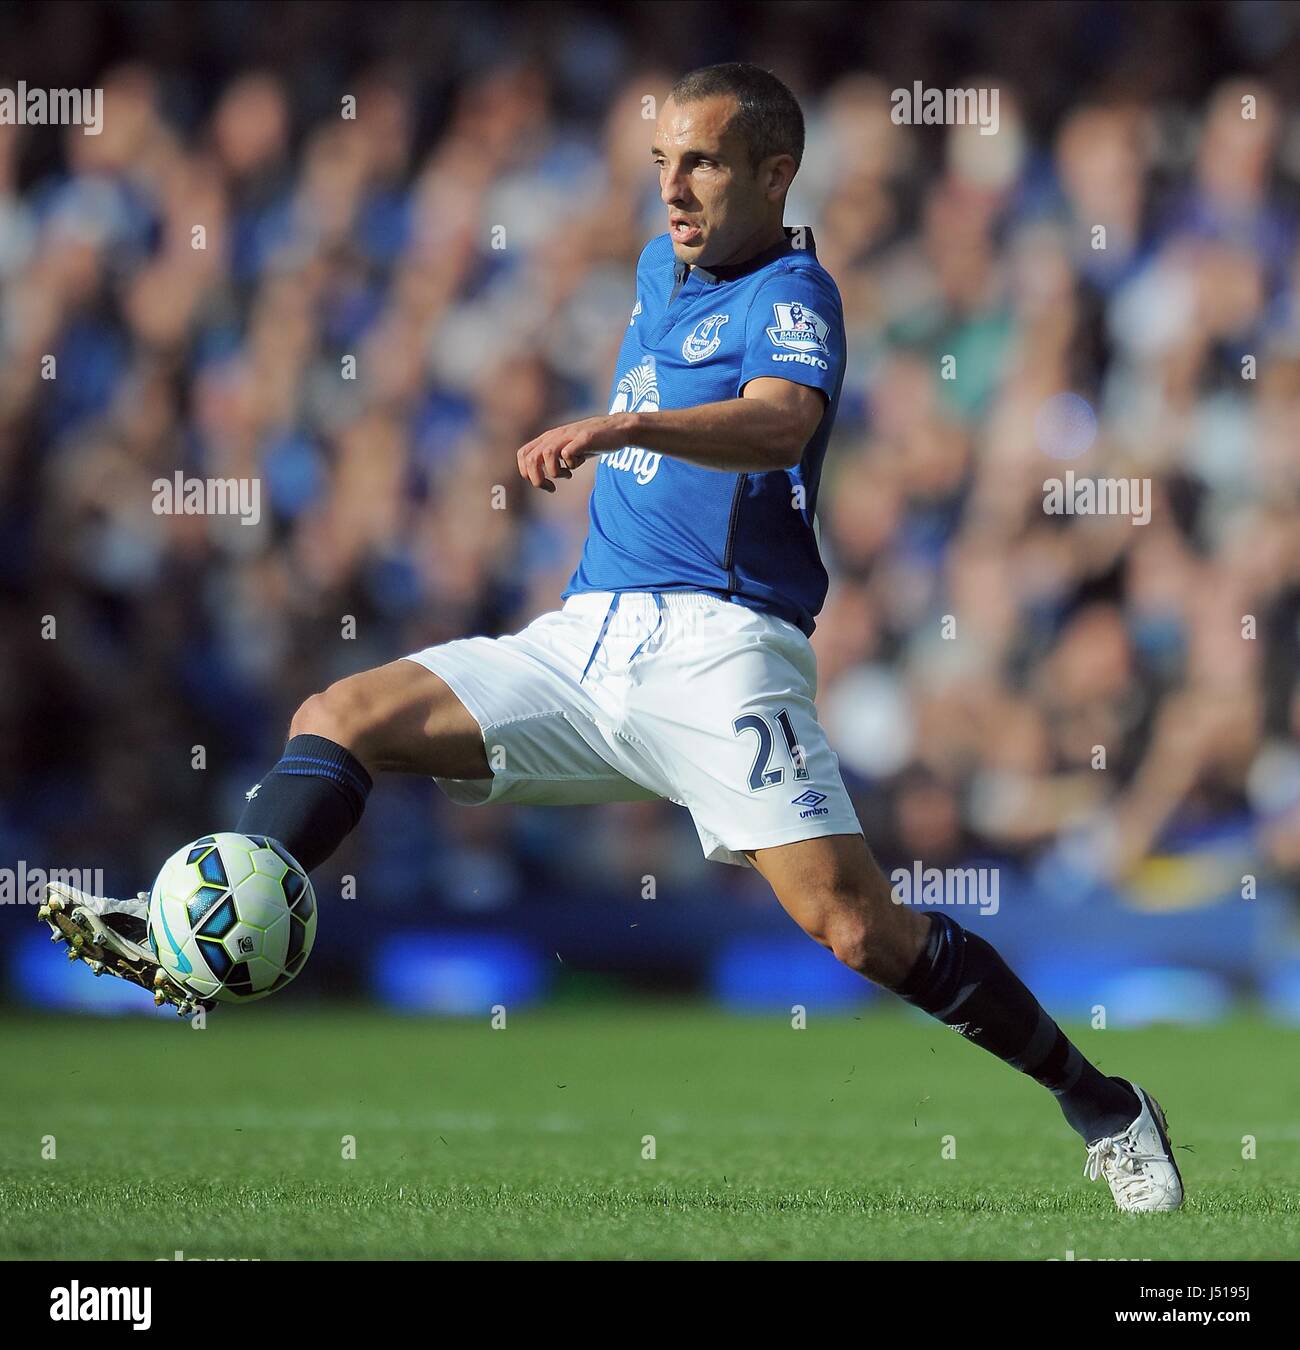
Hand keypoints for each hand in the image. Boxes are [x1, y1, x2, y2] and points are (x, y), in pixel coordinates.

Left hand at [516, 415, 630, 492]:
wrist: (618, 428)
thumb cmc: (593, 442)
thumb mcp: (568, 449)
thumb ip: (554, 459)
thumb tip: (541, 477)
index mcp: (548, 438)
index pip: (523, 454)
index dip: (527, 473)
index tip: (543, 482)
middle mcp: (555, 435)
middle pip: (531, 458)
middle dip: (537, 479)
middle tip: (551, 487)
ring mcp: (569, 435)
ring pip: (546, 454)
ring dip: (554, 472)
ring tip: (567, 475)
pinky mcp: (584, 438)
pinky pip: (568, 453)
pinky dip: (571, 464)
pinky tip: (579, 464)